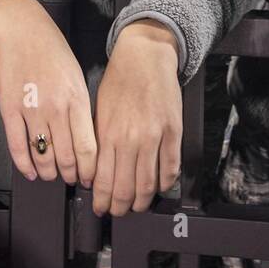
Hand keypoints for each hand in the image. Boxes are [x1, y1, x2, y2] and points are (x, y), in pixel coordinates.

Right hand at [0, 0, 96, 185]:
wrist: (21, 30)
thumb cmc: (52, 51)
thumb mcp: (77, 77)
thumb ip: (81, 109)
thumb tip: (86, 141)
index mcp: (77, 99)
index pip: (88, 148)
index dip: (89, 170)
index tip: (89, 178)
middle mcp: (56, 108)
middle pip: (66, 157)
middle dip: (70, 175)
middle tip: (71, 179)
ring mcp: (31, 110)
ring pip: (42, 156)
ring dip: (48, 173)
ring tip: (51, 175)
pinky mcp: (9, 109)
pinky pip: (17, 146)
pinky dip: (24, 165)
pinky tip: (30, 172)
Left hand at [92, 19, 182, 216]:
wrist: (144, 56)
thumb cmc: (119, 80)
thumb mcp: (98, 110)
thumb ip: (97, 141)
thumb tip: (94, 171)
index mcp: (108, 134)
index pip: (103, 180)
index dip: (102, 200)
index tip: (100, 208)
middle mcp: (130, 139)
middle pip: (125, 188)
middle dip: (120, 207)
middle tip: (118, 211)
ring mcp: (154, 137)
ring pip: (148, 184)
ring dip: (141, 201)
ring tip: (137, 206)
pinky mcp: (173, 132)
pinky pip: (170, 168)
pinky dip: (164, 183)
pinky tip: (158, 187)